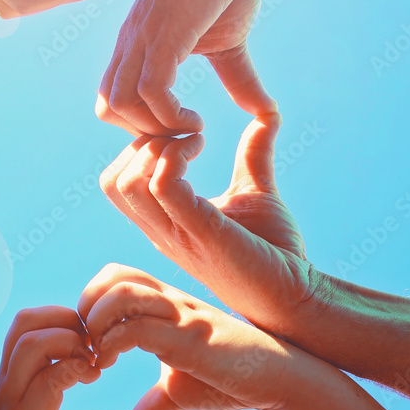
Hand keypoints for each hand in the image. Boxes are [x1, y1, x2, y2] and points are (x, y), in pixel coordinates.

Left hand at [78, 264, 295, 409]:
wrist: (279, 380)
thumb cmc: (229, 379)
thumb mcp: (179, 389)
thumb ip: (153, 403)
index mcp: (164, 303)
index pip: (114, 275)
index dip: (92, 300)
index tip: (91, 340)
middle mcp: (169, 301)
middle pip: (112, 275)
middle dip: (87, 306)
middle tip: (88, 344)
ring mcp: (179, 316)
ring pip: (120, 293)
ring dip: (96, 322)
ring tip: (99, 354)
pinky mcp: (189, 339)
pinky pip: (137, 327)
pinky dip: (111, 343)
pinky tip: (111, 363)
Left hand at [96, 0, 276, 135]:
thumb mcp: (229, 42)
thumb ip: (236, 79)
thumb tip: (263, 112)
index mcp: (135, 43)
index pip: (111, 100)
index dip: (142, 125)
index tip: (180, 130)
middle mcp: (130, 41)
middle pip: (106, 107)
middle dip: (144, 134)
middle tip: (183, 137)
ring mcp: (143, 35)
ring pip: (120, 103)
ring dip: (157, 129)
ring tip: (192, 128)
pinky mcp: (165, 31)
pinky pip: (150, 88)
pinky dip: (169, 114)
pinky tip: (196, 118)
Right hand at [100, 113, 312, 336]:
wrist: (298, 296)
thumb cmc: (274, 251)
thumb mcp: (255, 191)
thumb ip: (253, 152)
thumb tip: (268, 112)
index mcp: (162, 222)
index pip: (116, 182)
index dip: (138, 148)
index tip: (180, 133)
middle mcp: (160, 231)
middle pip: (111, 182)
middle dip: (140, 146)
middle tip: (183, 134)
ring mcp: (176, 234)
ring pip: (126, 183)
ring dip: (155, 149)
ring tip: (192, 140)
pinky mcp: (201, 232)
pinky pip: (162, 185)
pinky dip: (175, 156)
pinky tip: (202, 146)